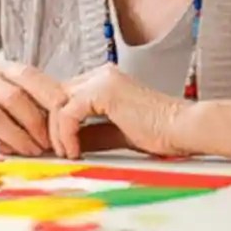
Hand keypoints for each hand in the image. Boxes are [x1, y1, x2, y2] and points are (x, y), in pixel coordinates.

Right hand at [0, 56, 67, 155]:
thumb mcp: (4, 87)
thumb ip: (29, 96)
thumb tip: (65, 115)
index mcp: (2, 67)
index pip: (31, 76)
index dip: (51, 95)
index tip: (66, 116)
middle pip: (16, 98)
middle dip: (37, 124)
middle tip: (50, 143)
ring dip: (19, 138)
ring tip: (32, 151)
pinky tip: (3, 149)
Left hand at [46, 65, 188, 159]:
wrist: (184, 130)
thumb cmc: (159, 134)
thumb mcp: (114, 134)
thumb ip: (90, 134)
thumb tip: (65, 145)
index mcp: (103, 82)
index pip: (63, 97)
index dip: (52, 122)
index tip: (50, 145)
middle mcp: (100, 75)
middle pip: (54, 96)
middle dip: (46, 125)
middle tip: (46, 150)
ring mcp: (101, 80)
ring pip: (57, 104)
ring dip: (55, 133)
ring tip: (64, 154)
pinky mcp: (103, 91)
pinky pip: (68, 113)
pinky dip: (66, 135)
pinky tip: (74, 152)